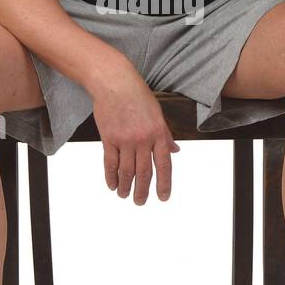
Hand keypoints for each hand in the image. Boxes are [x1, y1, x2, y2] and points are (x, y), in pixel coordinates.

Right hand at [90, 60, 179, 203]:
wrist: (115, 82)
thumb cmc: (137, 95)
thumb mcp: (158, 113)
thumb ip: (166, 135)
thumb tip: (175, 150)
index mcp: (159, 133)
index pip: (164, 165)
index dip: (164, 184)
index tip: (163, 197)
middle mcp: (144, 139)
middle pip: (144, 172)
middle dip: (143, 191)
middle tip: (141, 202)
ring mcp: (125, 139)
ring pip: (126, 171)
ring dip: (126, 187)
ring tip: (124, 195)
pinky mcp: (109, 138)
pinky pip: (110, 163)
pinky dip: (111, 177)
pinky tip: (112, 185)